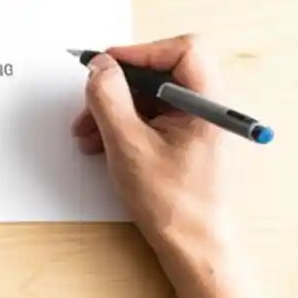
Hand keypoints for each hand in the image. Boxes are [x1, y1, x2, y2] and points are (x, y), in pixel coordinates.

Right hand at [70, 35, 228, 255]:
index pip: (182, 50)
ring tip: (88, 132)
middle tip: (91, 101)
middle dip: (119, 86)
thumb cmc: (174, 205)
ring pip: (151, 95)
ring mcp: (198, 124)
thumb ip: (109, 98)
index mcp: (208, 104)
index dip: (141, 52)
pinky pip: (152, 116)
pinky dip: (125, 123)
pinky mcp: (186, 138)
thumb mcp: (128, 145)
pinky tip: (103, 142)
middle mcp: (208, 108)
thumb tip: (100, 67)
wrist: (194, 247)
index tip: (109, 66)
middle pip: (161, 71)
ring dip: (115, 108)